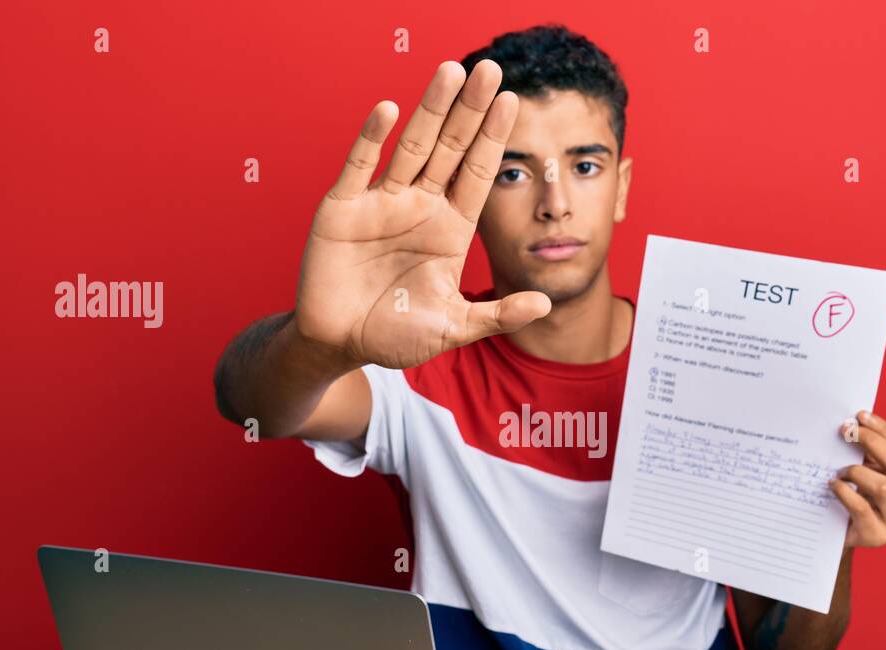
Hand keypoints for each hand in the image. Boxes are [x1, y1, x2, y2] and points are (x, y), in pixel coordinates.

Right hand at [293, 59, 551, 368]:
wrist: (339, 344)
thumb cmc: (394, 335)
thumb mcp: (452, 328)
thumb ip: (496, 316)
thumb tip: (545, 304)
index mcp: (449, 229)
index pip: (478, 175)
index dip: (493, 140)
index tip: (513, 103)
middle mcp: (419, 207)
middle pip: (450, 150)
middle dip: (470, 111)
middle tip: (490, 69)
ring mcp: (381, 204)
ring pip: (411, 147)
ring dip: (430, 110)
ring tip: (451, 71)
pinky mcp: (343, 209)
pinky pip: (359, 167)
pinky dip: (372, 139)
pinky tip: (390, 110)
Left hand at [829, 410, 885, 547]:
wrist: (840, 534)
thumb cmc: (858, 496)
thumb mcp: (871, 470)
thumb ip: (872, 450)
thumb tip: (857, 421)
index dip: (882, 430)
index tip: (859, 416)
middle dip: (870, 441)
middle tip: (845, 431)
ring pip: (884, 486)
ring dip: (857, 472)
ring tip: (840, 470)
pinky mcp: (878, 537)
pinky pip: (862, 508)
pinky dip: (844, 492)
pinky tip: (833, 484)